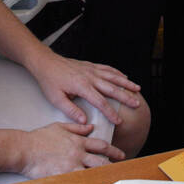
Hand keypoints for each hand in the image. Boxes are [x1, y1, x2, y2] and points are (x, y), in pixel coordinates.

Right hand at [21, 121, 123, 178]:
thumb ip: (76, 127)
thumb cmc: (38, 138)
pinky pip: (80, 181)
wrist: (25, 149)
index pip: (100, 145)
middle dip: (114, 164)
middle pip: (101, 160)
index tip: (120, 154)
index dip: (112, 150)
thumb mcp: (59, 127)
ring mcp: (72, 165)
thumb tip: (89, 127)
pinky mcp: (64, 175)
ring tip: (112, 180)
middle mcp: (78, 153)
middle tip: (122, 169)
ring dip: (104, 175)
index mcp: (78, 141)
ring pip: (94, 171)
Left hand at [28, 52, 142, 126]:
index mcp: (82, 86)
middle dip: (125, 97)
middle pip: (112, 88)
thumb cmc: (49, 81)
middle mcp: (90, 77)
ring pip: (113, 76)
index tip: (118, 120)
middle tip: (136, 104)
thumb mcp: (56, 98)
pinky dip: (117, 73)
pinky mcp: (90, 65)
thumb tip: (84, 121)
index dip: (110, 112)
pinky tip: (124, 77)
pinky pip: (107, 68)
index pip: (100, 102)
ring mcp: (91, 69)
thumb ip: (71, 110)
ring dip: (126, 83)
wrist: (46, 62)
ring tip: (137, 89)